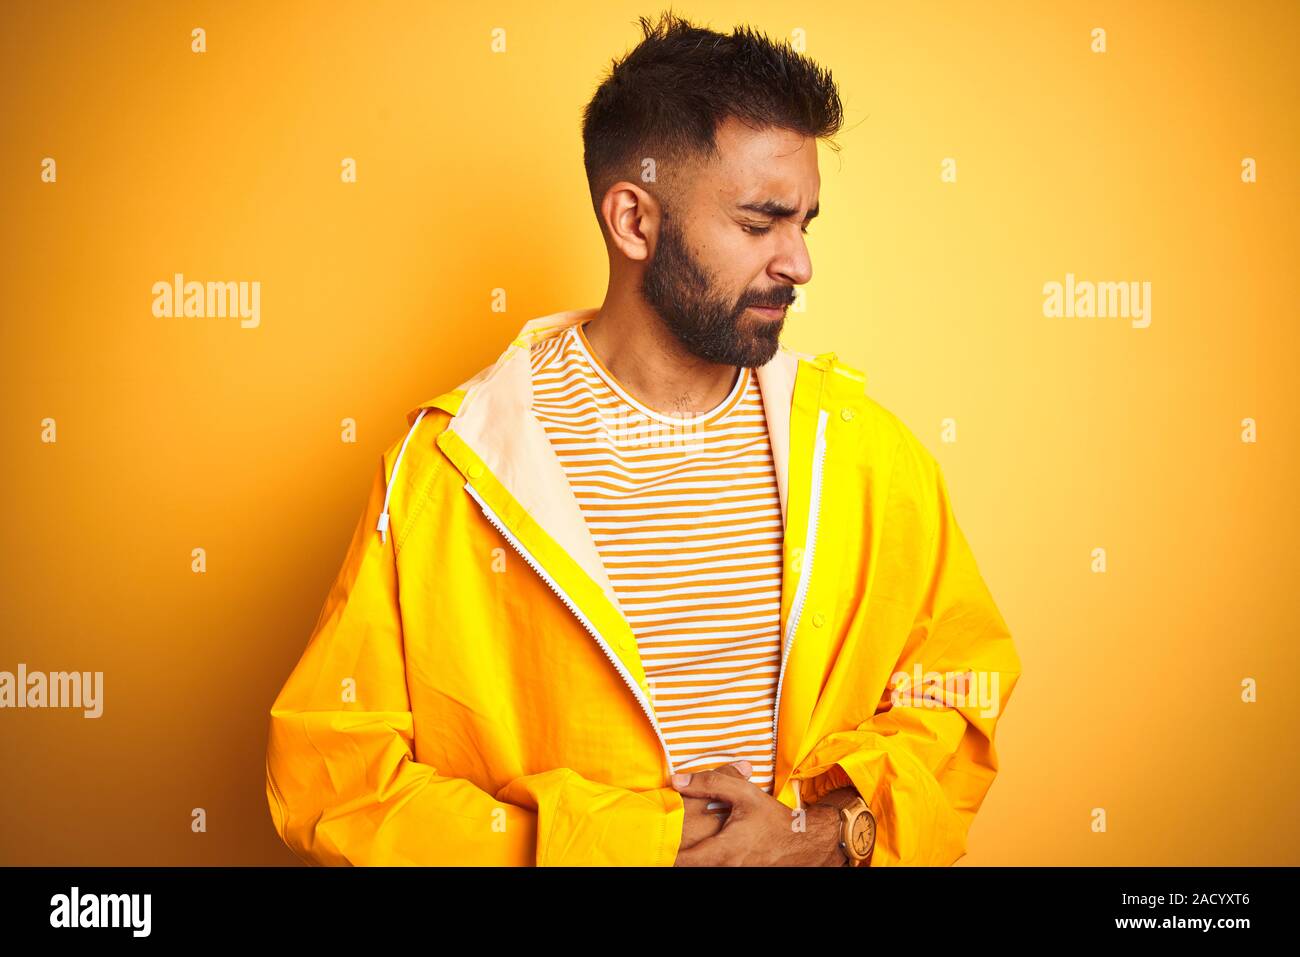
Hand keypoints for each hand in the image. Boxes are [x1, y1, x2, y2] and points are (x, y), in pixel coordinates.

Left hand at [672, 769, 846, 865]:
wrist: (801, 843)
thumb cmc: (772, 819)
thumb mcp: (744, 794)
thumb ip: (710, 782)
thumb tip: (677, 780)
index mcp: (723, 851)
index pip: (682, 861)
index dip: (664, 852)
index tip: (653, 841)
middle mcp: (725, 868)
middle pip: (687, 866)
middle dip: (672, 855)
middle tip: (658, 843)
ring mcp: (730, 874)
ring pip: (700, 868)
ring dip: (687, 858)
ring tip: (675, 846)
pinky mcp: (735, 874)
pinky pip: (711, 868)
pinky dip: (702, 861)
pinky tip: (695, 851)